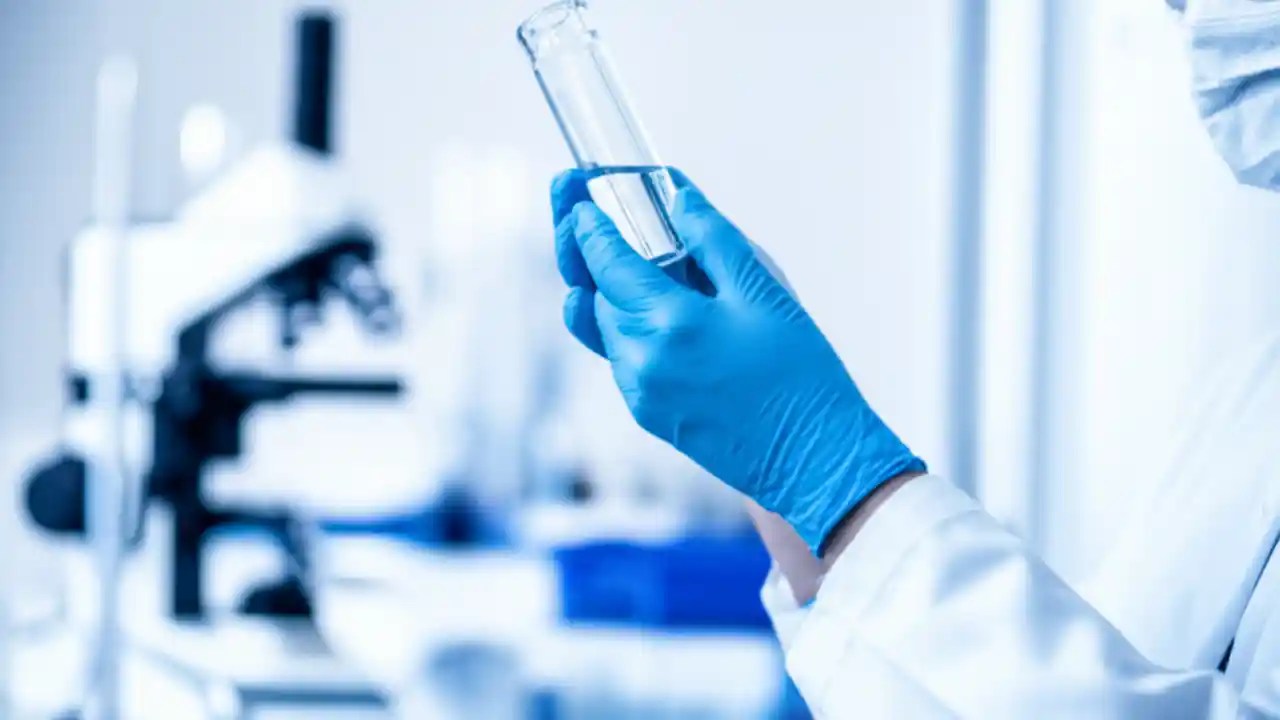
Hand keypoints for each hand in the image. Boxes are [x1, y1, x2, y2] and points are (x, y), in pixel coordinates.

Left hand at [550, 168, 925, 552]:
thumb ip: (713, 239)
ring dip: (608, 292)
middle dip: (589, 254)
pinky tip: (654, 310)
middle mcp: (640, 360)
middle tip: (594, 218)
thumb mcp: (763, 293)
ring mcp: (639, 392)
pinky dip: (626, 326)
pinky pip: (620, 358)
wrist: (813, 459)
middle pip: (593, 294)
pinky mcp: (647, 414)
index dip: (589, 226)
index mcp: (669, 322)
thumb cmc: (801, 376)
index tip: (582, 199)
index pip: (605, 261)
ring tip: (628, 260)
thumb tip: (676, 199)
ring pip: (603, 327)